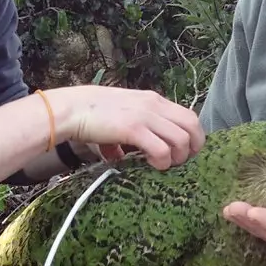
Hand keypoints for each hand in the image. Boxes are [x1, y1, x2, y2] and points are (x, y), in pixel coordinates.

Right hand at [47, 86, 204, 169]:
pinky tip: (152, 165)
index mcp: (153, 100)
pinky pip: (161, 149)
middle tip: (181, 161)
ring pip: (181, 139)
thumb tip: (119, 155)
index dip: (193, 136)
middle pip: (192, 125)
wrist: (72, 109)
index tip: (185, 151)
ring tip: (165, 165)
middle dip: (193, 147)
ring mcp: (145, 116)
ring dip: (178, 157)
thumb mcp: (118, 116)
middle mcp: (154, 105)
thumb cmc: (91, 113)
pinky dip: (162, 161)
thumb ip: (126, 133)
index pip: (188, 116)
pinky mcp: (134, 129)